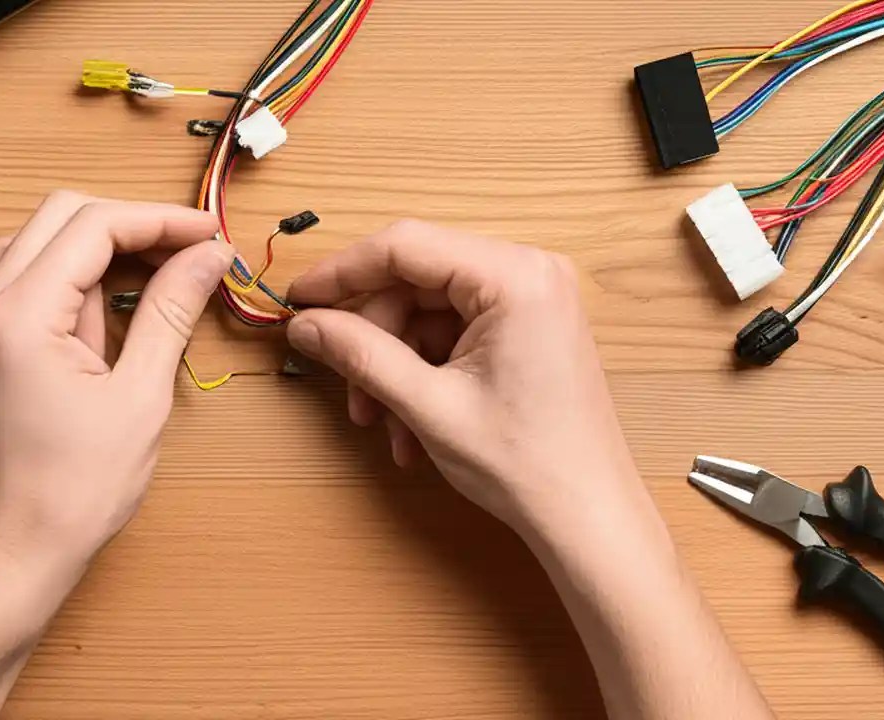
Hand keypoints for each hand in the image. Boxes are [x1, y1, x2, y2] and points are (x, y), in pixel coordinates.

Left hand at [0, 191, 231, 589]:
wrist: (10, 555)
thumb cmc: (72, 493)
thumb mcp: (139, 397)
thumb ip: (170, 312)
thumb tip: (208, 257)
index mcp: (19, 313)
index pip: (94, 225)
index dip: (161, 220)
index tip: (212, 235)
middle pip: (62, 216)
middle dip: (133, 223)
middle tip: (193, 251)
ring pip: (40, 240)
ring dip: (102, 243)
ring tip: (162, 272)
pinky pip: (26, 277)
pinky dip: (74, 273)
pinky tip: (114, 301)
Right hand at [286, 220, 643, 536]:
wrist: (587, 517)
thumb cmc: (526, 464)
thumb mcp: (428, 406)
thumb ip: (360, 355)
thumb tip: (304, 324)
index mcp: (514, 276)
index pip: (405, 246)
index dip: (342, 272)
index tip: (296, 299)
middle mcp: (528, 273)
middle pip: (414, 281)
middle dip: (373, 338)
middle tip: (349, 389)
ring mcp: (530, 301)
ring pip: (428, 313)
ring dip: (393, 367)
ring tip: (382, 425)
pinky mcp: (526, 329)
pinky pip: (452, 335)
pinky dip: (421, 375)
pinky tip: (410, 428)